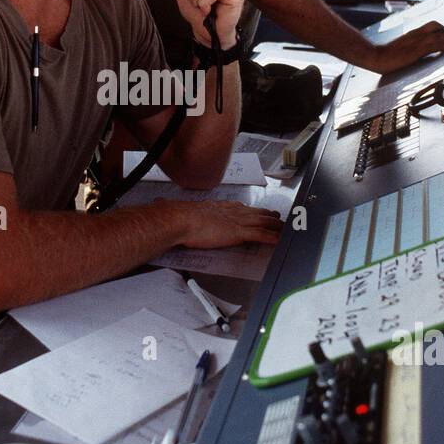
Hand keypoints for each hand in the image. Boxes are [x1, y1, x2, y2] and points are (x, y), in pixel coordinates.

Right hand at [168, 199, 282, 249]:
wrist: (181, 219)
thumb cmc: (178, 217)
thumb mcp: (178, 210)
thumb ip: (173, 207)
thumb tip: (158, 202)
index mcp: (219, 207)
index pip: (240, 207)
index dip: (251, 210)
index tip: (256, 211)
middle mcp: (231, 211)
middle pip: (256, 213)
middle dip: (269, 216)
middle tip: (279, 217)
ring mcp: (237, 221)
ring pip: (263, 222)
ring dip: (276, 226)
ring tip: (285, 228)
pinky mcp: (239, 233)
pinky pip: (261, 236)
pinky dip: (272, 238)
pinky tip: (280, 241)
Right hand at [368, 22, 443, 74]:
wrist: (375, 56)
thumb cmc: (387, 55)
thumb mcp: (403, 48)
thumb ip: (415, 47)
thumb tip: (427, 51)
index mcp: (414, 35)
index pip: (434, 27)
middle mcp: (417, 36)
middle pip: (439, 29)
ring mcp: (416, 43)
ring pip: (438, 36)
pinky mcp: (414, 51)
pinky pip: (430, 46)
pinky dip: (440, 45)